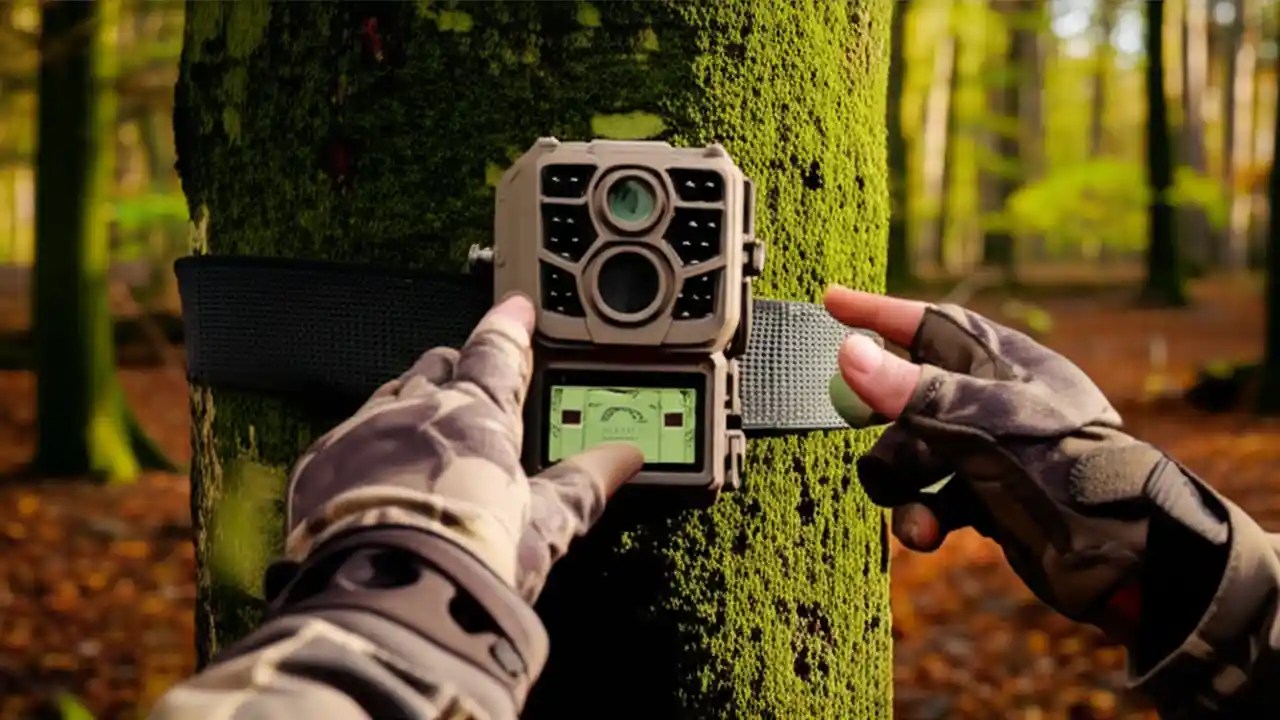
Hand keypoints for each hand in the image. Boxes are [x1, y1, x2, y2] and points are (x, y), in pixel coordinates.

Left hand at [282, 294, 642, 600]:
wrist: (386, 593)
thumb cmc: (471, 556)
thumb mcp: (544, 525)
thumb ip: (582, 484)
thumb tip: (623, 458)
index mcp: (476, 413)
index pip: (496, 352)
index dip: (509, 328)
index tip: (515, 310)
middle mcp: (415, 408)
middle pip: (434, 367)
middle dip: (452, 370)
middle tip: (468, 387)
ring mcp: (361, 432)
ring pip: (385, 397)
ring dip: (405, 409)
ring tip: (419, 441)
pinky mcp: (319, 464)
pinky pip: (342, 438)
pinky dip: (360, 450)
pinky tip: (369, 480)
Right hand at [823, 286, 1229, 643]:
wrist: (1125, 559)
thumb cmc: (1066, 470)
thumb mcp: (984, 423)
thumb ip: (913, 392)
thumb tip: (849, 353)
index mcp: (1002, 364)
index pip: (929, 324)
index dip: (878, 313)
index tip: (830, 301)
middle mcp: (993, 403)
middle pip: (906, 396)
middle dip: (882, 422)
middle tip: (851, 420)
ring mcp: (989, 452)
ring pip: (911, 454)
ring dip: (901, 483)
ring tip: (914, 510)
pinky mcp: (987, 498)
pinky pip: (931, 498)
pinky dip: (922, 515)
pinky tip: (928, 535)